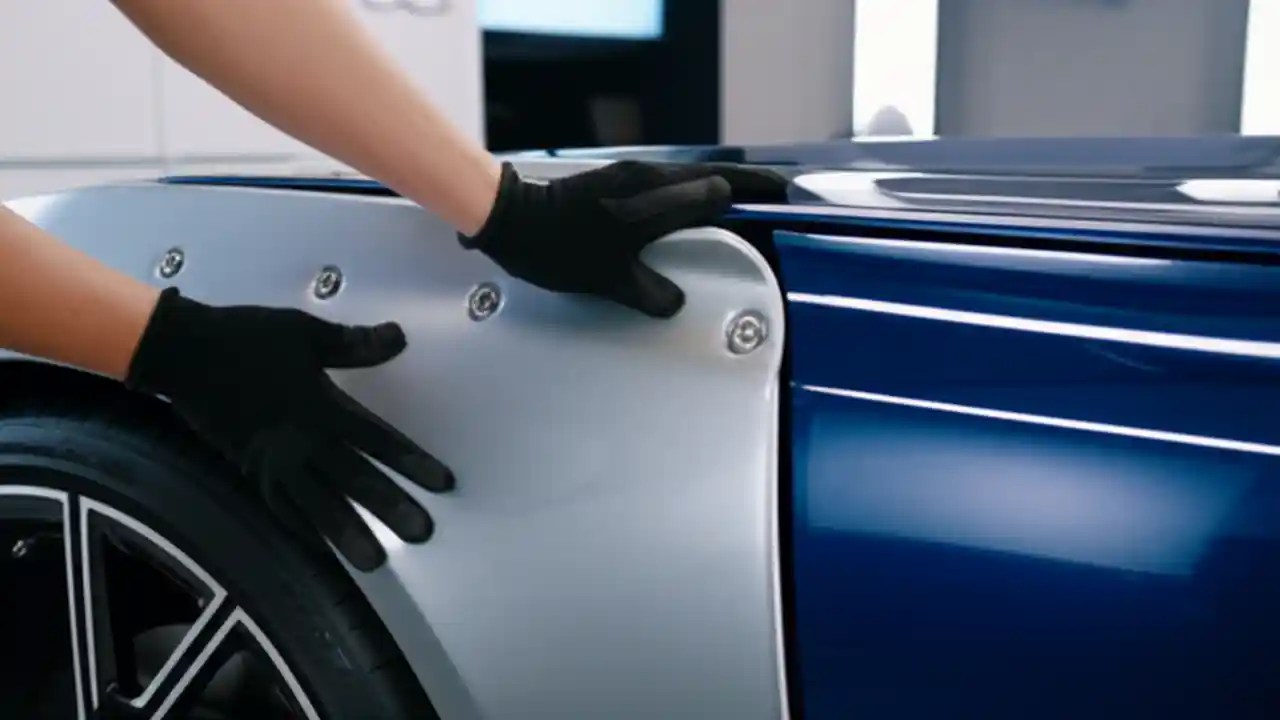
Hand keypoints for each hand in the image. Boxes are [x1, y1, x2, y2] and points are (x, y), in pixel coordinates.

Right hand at [125, 288, 452, 570]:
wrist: (183, 353)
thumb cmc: (246, 338)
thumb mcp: (304, 331)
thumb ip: (353, 342)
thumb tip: (398, 337)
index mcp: (320, 407)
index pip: (377, 440)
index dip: (410, 461)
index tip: (442, 483)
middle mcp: (301, 442)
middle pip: (353, 480)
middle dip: (388, 507)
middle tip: (421, 533)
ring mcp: (274, 461)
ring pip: (316, 505)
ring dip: (346, 534)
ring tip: (373, 562)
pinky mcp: (251, 470)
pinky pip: (280, 507)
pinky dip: (302, 529)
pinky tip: (320, 546)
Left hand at [460, 160, 788, 317]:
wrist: (509, 219)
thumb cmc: (554, 247)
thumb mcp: (607, 280)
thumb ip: (650, 293)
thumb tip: (676, 305)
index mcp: (654, 198)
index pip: (721, 188)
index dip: (755, 193)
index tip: (784, 199)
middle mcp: (648, 178)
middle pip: (712, 175)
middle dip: (748, 184)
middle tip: (777, 193)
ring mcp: (632, 175)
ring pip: (691, 177)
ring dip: (721, 187)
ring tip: (746, 202)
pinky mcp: (618, 180)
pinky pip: (670, 183)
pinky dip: (693, 193)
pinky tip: (698, 210)